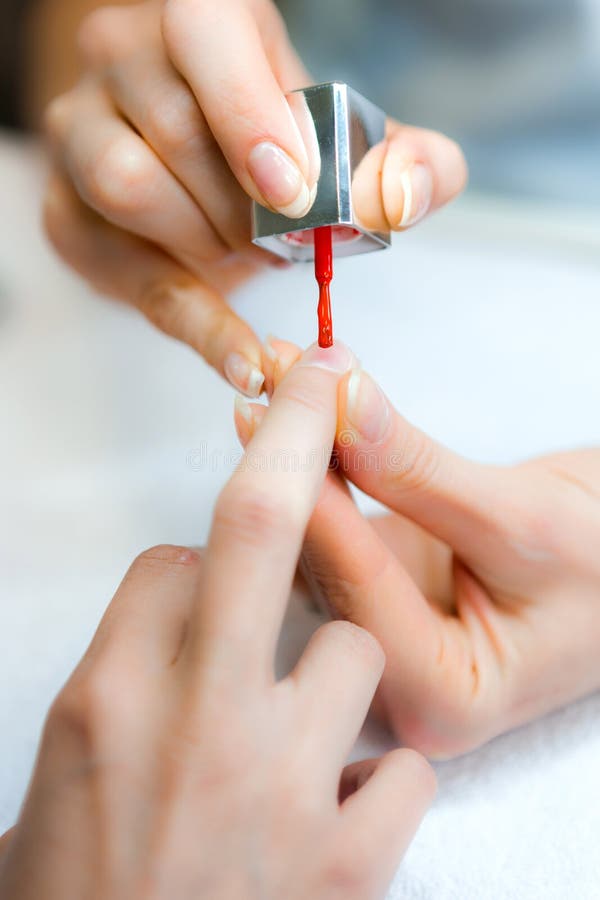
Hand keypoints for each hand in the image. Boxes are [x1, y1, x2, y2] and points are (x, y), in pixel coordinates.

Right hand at [0, 343, 433, 899]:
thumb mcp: (59, 774)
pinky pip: (399, 769)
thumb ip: (116, 685)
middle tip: (318, 380)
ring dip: (333, 673)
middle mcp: (199, 720)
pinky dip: (374, 778)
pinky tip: (340, 810)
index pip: (172, 558)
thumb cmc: (71, 893)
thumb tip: (165, 613)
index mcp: (107, 695)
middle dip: (295, 436)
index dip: (196, 562)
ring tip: (300, 730)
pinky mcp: (352, 863)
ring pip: (353, 652)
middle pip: (260, 528)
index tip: (206, 579)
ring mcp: (285, 786)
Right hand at [43, 0, 466, 394]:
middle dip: (245, 204)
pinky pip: (131, 276)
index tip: (291, 191)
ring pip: (128, 183)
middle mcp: (124, 59)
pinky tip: (245, 360)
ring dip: (209, 243)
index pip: (203, 31)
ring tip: (245, 254)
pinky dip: (200, 327)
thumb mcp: (356, 152)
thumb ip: (409, 166)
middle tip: (284, 238)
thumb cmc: (281, 161)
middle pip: (173, 127)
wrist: (213, 201)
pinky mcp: (69, 217)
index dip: (245, 109)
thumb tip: (400, 198)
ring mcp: (82, 135)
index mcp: (202, 23)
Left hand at [237, 339, 599, 757]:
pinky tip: (299, 413)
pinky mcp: (376, 590)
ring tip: (277, 378)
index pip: (359, 586)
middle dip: (295, 465)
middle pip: (323, 565)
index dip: (315, 490)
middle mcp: (393, 680)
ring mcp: (379, 633)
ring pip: (317, 542)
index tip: (275, 410)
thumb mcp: (523, 518)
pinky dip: (320, 465)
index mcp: (441, 698)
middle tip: (270, 377)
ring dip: (298, 457)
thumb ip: (421, 470)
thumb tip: (342, 402)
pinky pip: (333, 526)